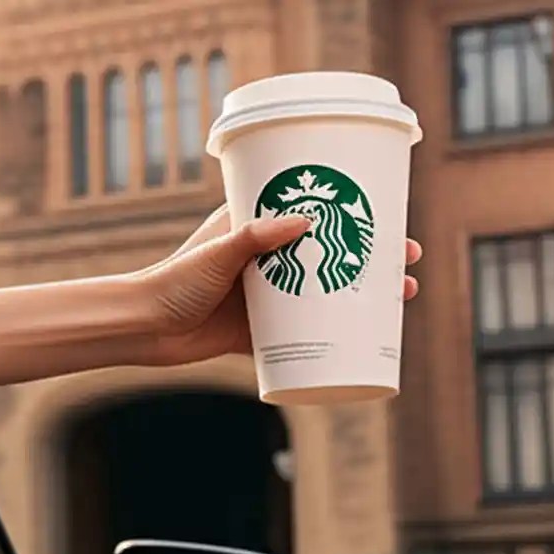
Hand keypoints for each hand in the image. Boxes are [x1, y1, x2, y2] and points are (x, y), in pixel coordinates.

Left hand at [135, 205, 422, 365]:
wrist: (144, 328)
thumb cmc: (174, 281)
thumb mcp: (219, 252)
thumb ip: (257, 236)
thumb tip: (307, 218)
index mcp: (257, 230)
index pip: (313, 213)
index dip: (351, 213)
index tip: (387, 215)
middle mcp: (268, 261)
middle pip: (332, 254)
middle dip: (373, 256)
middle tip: (408, 260)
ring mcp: (268, 298)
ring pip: (327, 294)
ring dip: (364, 295)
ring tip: (401, 297)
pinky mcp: (261, 334)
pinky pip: (306, 334)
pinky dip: (336, 335)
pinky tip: (367, 339)